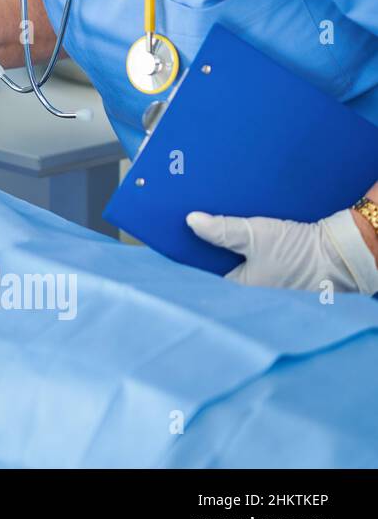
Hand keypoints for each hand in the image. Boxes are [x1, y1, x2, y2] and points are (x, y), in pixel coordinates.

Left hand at [186, 208, 377, 294]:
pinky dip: (242, 255)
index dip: (188, 262)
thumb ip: (223, 230)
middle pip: (217, 275)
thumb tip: (191, 221)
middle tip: (191, 234)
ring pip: (234, 270)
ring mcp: (263, 290)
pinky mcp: (275, 279)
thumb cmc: (301, 252)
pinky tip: (237, 240)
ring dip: (224, 255)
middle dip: (206, 258)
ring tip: (211, 233)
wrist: (344, 254)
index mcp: (239, 292)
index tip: (173, 244)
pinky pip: (250, 267)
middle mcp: (249, 297)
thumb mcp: (256, 236)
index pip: (202, 280)